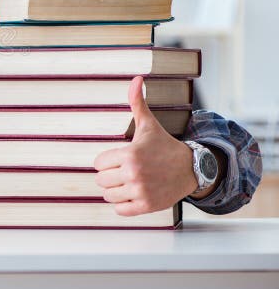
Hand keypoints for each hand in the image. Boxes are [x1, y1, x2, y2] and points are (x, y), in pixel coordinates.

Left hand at [93, 76, 197, 215]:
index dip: (107, 160)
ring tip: (129, 182)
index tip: (120, 158)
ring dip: (115, 190)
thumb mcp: (148, 124)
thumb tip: (136, 78)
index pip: (97, 163)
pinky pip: (120, 210)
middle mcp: (134, 174)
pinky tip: (133, 194)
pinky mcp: (147, 206)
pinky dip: (123, 205)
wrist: (191, 168)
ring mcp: (140, 192)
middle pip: (101, 180)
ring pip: (108, 196)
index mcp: (129, 154)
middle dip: (110, 176)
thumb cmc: (163, 145)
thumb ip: (137, 102)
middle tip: (125, 171)